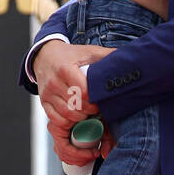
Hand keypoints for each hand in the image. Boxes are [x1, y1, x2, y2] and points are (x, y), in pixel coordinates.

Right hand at [34, 37, 115, 164]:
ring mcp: (47, 94)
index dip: (94, 100)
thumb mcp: (89, 52)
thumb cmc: (70, 55)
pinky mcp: (44, 103)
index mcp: (65, 69)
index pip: (82, 91)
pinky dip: (68, 122)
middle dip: (89, 111)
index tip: (101, 100)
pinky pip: (55, 119)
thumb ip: (107, 55)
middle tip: (97, 110)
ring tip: (89, 114)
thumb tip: (130, 58)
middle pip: (74, 105)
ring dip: (80, 118)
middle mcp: (54, 82)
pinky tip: (77, 118)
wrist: (44, 56)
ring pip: (66, 115)